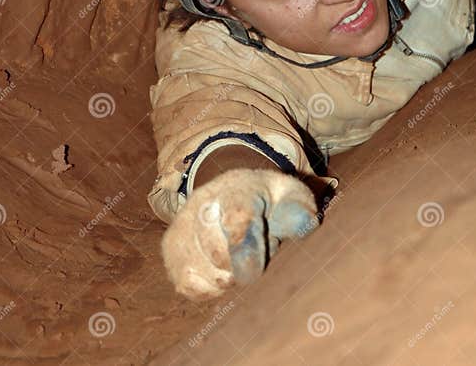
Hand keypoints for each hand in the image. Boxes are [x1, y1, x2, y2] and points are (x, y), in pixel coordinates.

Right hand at [160, 168, 318, 299]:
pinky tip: (220, 273)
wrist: (228, 191)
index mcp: (237, 188)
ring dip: (224, 277)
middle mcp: (202, 203)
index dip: (246, 246)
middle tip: (255, 258)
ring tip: (237, 261)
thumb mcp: (288, 194)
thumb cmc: (264, 198)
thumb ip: (299, 208)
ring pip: (199, 268)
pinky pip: (186, 282)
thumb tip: (304, 225)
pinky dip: (207, 288)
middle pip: (215, 248)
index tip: (255, 268)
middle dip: (240, 266)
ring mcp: (183, 225)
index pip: (237, 216)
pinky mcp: (171, 248)